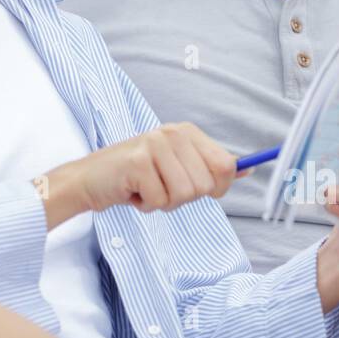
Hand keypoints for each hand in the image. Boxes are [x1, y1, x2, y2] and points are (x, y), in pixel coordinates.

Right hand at [41, 122, 248, 228]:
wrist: (90, 180)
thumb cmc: (136, 177)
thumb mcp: (177, 167)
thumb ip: (210, 167)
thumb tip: (248, 169)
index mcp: (187, 132)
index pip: (226, 166)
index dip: (215, 188)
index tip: (192, 187)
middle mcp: (172, 133)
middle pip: (206, 185)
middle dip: (184, 198)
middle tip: (161, 188)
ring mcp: (154, 145)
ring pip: (185, 195)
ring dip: (165, 202)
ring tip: (147, 189)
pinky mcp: (137, 162)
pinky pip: (161, 201)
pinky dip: (147, 205)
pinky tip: (133, 191)